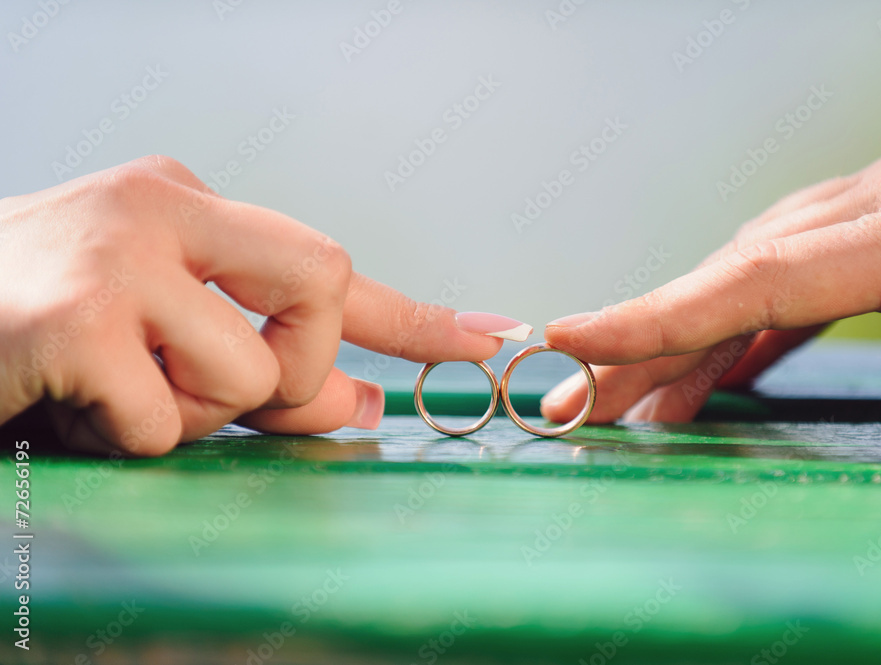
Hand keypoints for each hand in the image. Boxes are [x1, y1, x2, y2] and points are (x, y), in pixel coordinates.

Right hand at [0, 156, 509, 455]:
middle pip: (322, 288)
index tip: (487, 338)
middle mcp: (163, 207)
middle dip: (297, 370)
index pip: (329, 263)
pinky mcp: (76, 318)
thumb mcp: (164, 338)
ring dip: (190, 414)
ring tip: (115, 393)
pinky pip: (164, 424)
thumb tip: (362, 405)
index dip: (415, 314)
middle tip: (230, 393)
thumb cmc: (40, 324)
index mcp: (189, 204)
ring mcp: (119, 253)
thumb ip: (265, 367)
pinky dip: (128, 440)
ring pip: (245, 374)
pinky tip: (71, 408)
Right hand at [541, 115, 880, 474]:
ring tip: (639, 392)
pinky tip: (728, 345)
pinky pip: (812, 254)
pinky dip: (757, 303)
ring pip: (765, 254)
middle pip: (742, 266)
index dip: (661, 315)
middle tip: (577, 400)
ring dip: (697, 323)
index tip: (572, 338)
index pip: (763, 277)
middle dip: (652, 335)